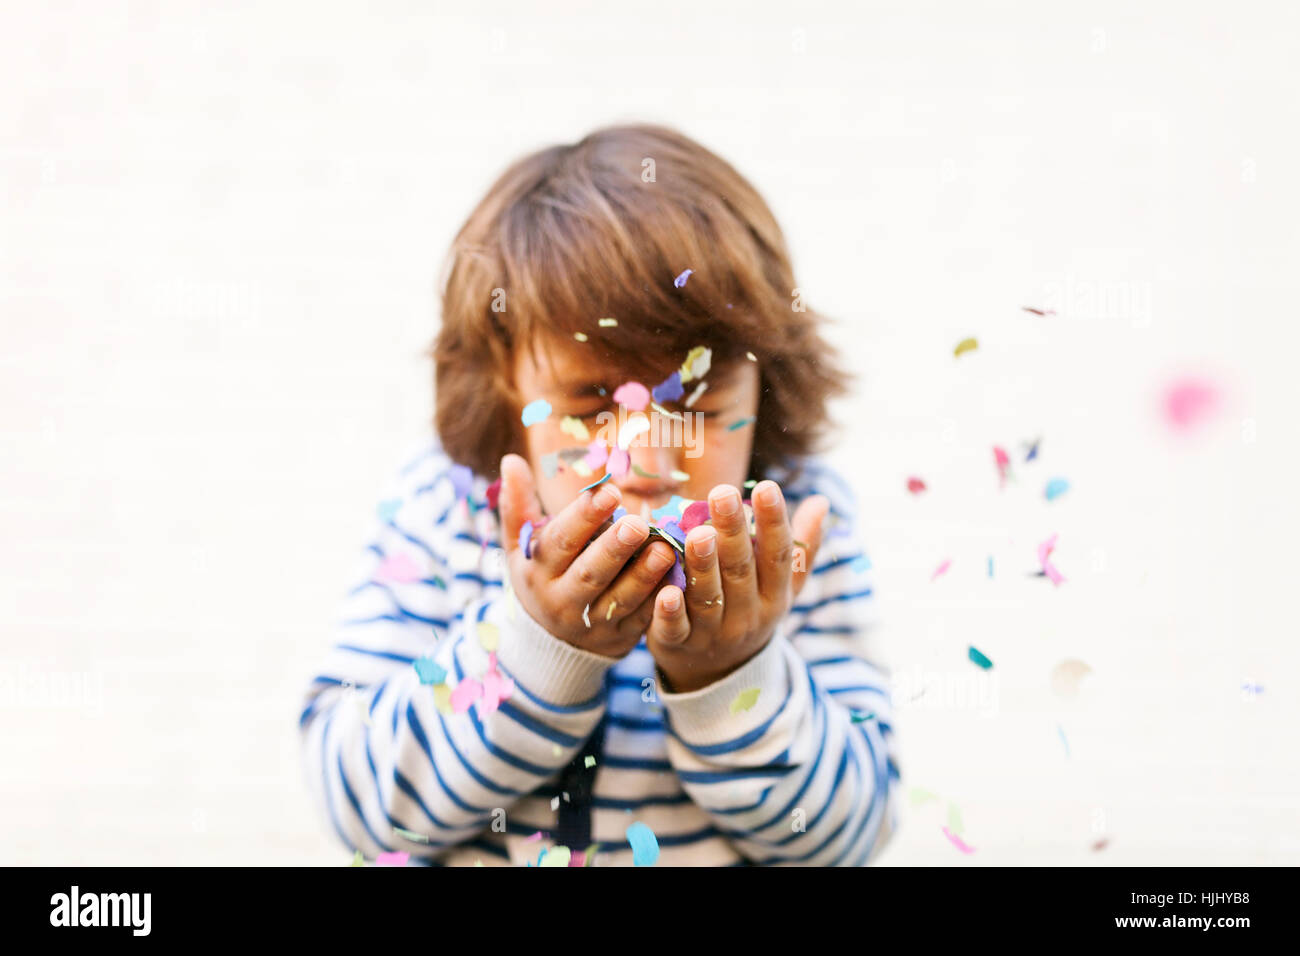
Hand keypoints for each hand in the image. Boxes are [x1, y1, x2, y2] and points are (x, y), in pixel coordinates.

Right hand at [498, 454, 678, 657]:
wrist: (549, 643)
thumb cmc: (540, 577)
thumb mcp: (519, 548)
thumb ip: (517, 505)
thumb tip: (511, 460)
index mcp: (538, 571)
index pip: (560, 541)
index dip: (584, 516)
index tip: (609, 490)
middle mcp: (562, 600)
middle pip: (590, 573)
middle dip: (614, 548)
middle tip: (638, 523)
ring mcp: (592, 623)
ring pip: (619, 598)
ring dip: (643, 575)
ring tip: (665, 549)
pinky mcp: (620, 638)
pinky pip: (642, 618)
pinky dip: (660, 599)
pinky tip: (678, 576)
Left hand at [644, 481, 828, 692]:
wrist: (718, 676)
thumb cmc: (750, 611)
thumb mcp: (782, 588)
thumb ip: (801, 547)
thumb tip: (821, 501)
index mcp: (774, 595)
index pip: (778, 555)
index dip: (774, 522)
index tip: (768, 487)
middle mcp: (747, 614)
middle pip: (741, 570)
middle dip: (733, 532)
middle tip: (723, 493)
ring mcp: (713, 632)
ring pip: (709, 596)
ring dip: (703, 565)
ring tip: (697, 531)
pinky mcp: (678, 645)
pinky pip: (675, 628)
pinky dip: (670, 611)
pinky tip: (666, 590)